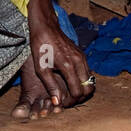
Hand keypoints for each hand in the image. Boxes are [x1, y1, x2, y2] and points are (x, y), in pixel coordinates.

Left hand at [13, 0, 93, 119]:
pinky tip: (70, 82)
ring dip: (82, 90)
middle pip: (89, 89)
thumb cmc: (40, 47)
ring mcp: (83, 58)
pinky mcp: (82, 55)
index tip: (61, 102)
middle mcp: (79, 62)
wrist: (46, 27)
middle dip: (80, 98)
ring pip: (90, 82)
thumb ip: (50, 86)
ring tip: (68, 93)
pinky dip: (82, 81)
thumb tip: (58, 102)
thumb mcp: (41, 68)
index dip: (71, 101)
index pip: (78, 92)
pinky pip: (88, 73)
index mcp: (68, 66)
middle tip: (67, 100)